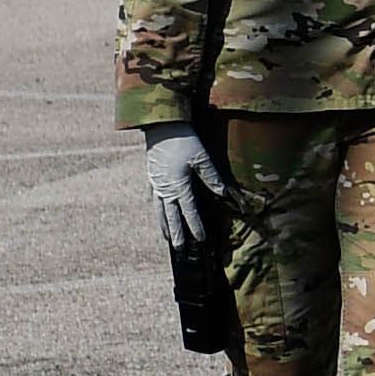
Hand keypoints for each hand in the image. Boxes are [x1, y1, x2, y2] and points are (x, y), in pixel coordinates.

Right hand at [142, 125, 225, 254]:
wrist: (161, 126)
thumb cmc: (184, 140)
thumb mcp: (202, 158)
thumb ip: (212, 178)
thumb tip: (222, 194)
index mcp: (179, 186)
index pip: (189, 211)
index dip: (195, 226)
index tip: (200, 239)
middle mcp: (165, 188)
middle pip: (170, 216)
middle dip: (176, 234)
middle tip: (180, 249)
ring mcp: (156, 184)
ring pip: (159, 210)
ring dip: (164, 225)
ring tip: (167, 238)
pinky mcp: (151, 176)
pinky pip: (153, 198)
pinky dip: (156, 208)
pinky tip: (157, 213)